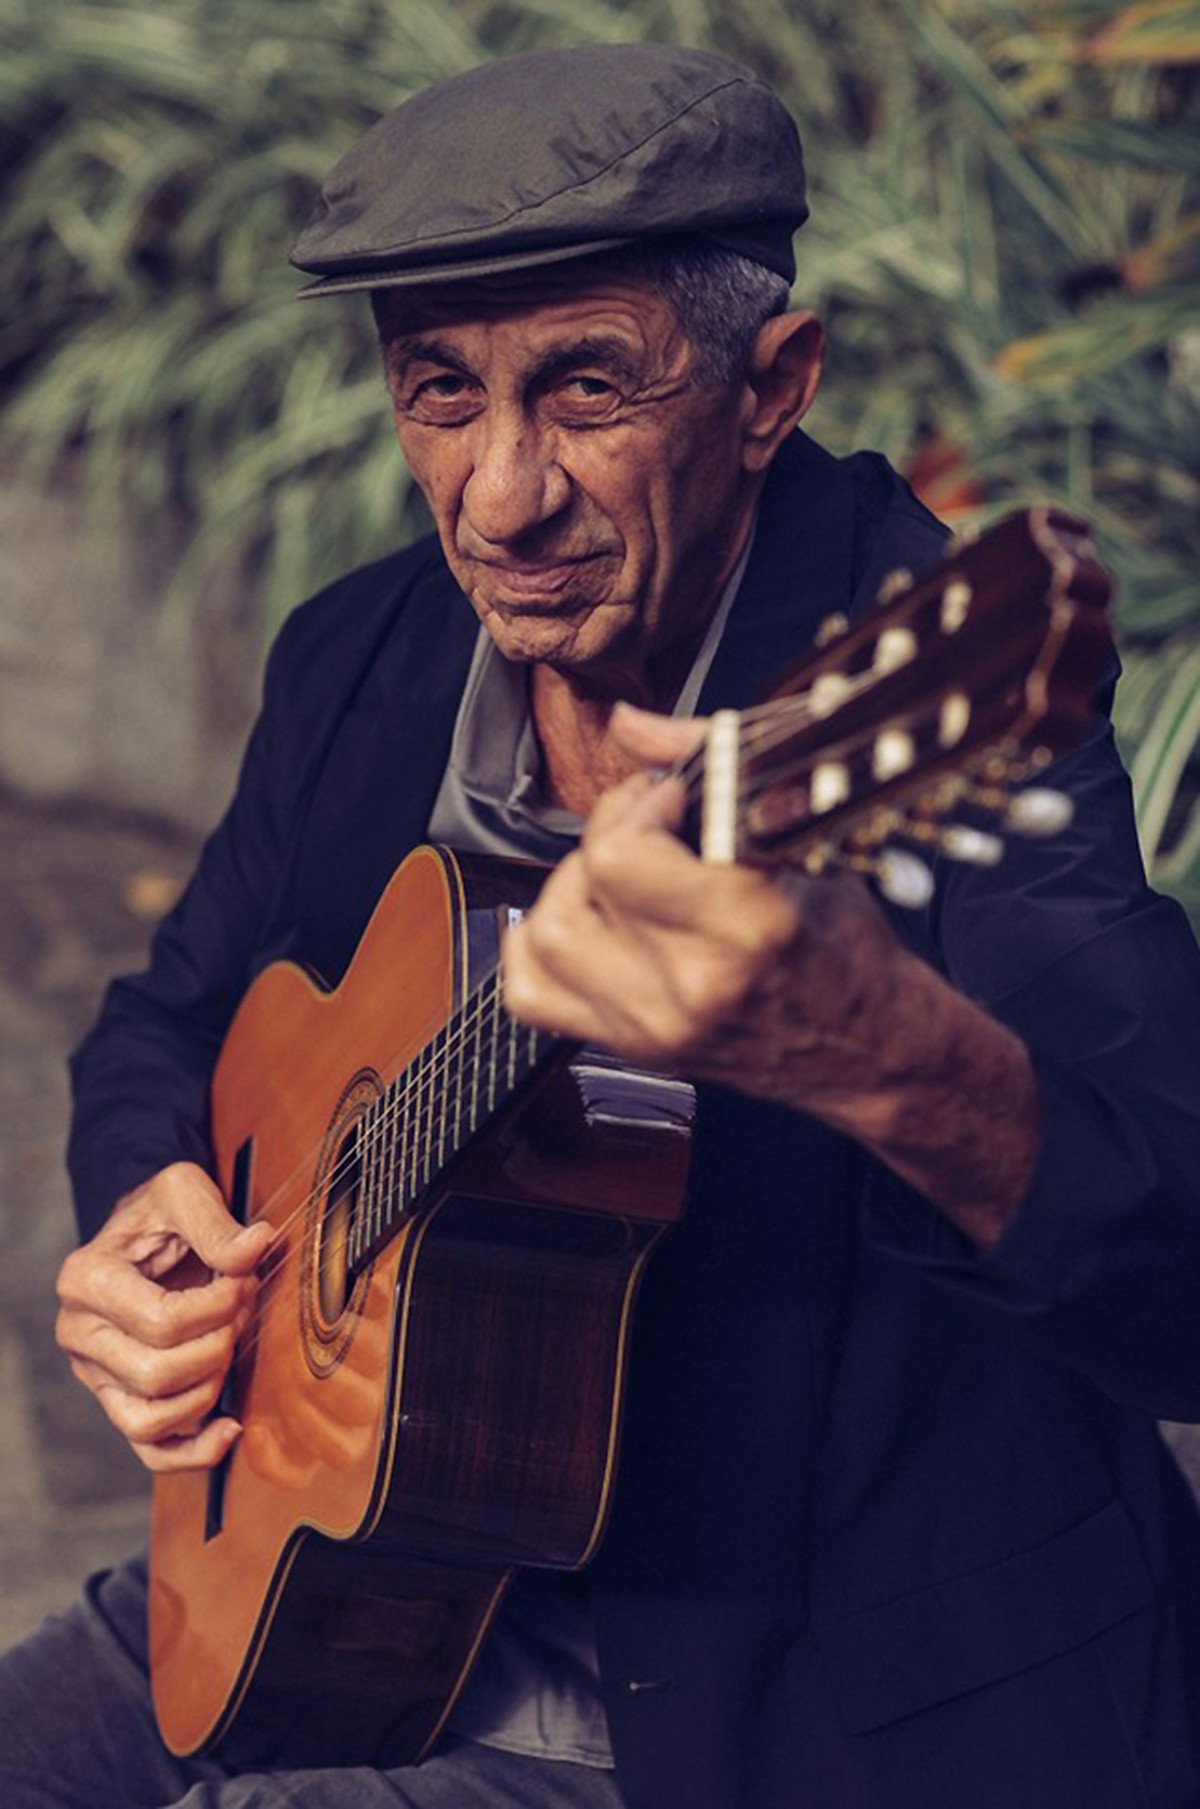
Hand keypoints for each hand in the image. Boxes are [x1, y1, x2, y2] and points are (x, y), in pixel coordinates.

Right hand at [55, 1162, 272, 1471]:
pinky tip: (231, 1427)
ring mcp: (95, 1374)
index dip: (218, 1308)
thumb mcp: (184, 1192)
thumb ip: (217, 1222)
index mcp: (86, 1280)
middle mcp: (79, 1334)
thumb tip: (256, 1247)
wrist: (144, 1235)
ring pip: (149, 1420)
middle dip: (216, 1347)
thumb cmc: (161, 1214)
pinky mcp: (119, 1399)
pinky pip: (150, 1449)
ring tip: (229, 1349)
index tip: (243, 1280)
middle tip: (240, 1312)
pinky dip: (194, 1451)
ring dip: (207, 1391)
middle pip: (156, 1374)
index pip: (161, 1321)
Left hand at [504, 703, 1039, 1244]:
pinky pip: (530, 994)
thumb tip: (628, 723)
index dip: (643, 804)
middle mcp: (691, 986)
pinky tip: (589, 925)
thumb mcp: (799, 844)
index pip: (625, 852)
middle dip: (612, 832)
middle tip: (653, 828)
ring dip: (574, 888)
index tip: (679, 799)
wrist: (871, 1049)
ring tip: (624, 878)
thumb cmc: (847, 946)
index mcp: (745, 930)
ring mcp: (654, 1025)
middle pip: (583, 883)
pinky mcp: (632, 1046)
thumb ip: (707, 769)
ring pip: (544, 935)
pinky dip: (541, 950)